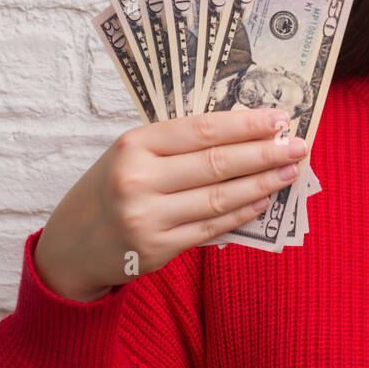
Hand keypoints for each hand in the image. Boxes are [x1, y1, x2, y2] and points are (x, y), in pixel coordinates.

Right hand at [33, 108, 305, 301]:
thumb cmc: (111, 187)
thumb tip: (245, 132)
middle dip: (265, 153)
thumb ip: (178, 144)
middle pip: (217, 163)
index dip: (246, 124)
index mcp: (133, 145)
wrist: (70, 246)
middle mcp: (137, 180)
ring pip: (219, 198)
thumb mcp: (132, 153)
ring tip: (289, 172)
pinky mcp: (157, 249)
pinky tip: (264, 201)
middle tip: (298, 145)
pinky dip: (241, 213)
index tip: (280, 118)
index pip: (202, 129)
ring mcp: (147, 218)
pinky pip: (211, 228)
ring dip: (262, 184)